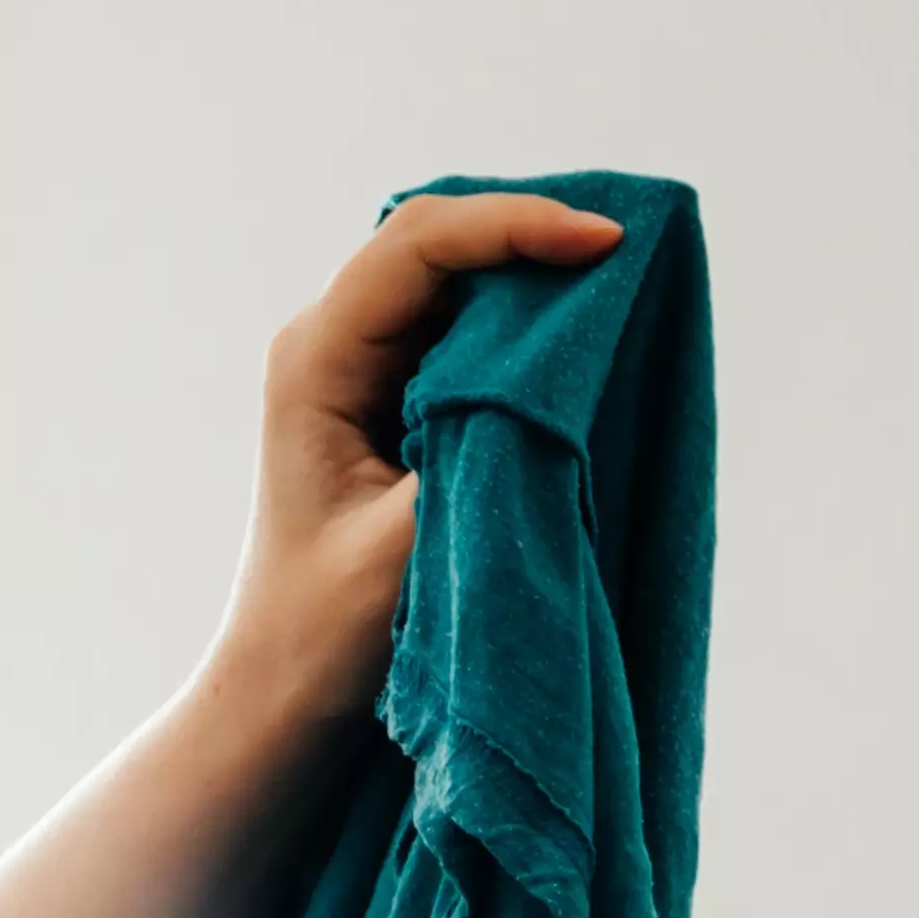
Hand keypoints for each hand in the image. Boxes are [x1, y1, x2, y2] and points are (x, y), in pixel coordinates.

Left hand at [201, 187, 628, 732]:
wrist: (286, 691)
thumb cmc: (324, 631)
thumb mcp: (408, 542)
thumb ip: (482, 448)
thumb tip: (562, 372)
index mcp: (315, 360)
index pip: (417, 245)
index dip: (514, 226)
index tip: (605, 244)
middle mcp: (332, 343)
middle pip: (440, 239)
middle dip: (534, 231)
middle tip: (632, 248)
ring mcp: (363, 367)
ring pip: (460, 278)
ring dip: (536, 273)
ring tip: (621, 280)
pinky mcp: (397, 399)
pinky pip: (469, 330)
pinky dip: (528, 322)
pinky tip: (583, 336)